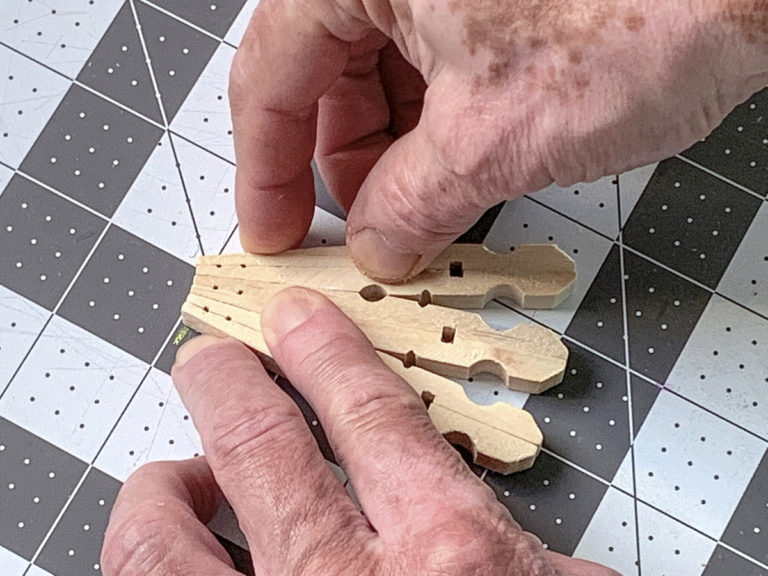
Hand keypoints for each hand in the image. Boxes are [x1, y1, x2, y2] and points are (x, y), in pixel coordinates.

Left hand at [101, 287, 618, 575]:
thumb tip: (524, 538)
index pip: (367, 412)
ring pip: (162, 544)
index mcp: (449, 557)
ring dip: (158, 490)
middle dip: (224, 384)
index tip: (294, 319)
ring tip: (173, 476)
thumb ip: (530, 565)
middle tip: (212, 361)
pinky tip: (174, 564)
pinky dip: (152, 572)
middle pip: (255, 445)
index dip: (324, 353)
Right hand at [230, 0, 767, 281]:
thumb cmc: (640, 12)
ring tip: (414, 216)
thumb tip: (378, 245)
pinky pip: (434, 72)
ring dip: (392, 157)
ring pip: (383, 78)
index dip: (266, 170)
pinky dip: (435, 132)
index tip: (274, 232)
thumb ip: (412, 203)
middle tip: (357, 236)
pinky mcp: (489, 0)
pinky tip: (451, 177)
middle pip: (325, 77)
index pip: (271, 77)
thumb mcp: (492, 138)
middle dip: (340, 168)